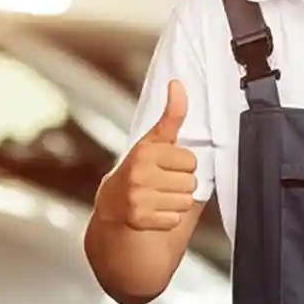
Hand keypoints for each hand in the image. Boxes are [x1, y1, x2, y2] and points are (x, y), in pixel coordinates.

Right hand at [96, 79, 197, 230]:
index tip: (166, 166)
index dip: (182, 164)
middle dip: (180, 184)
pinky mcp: (140, 219)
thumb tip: (178, 84)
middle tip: (162, 183)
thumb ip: (171, 114)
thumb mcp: (153, 141)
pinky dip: (168, 219)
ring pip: (185, 202)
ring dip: (176, 202)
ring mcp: (138, 197)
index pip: (191, 160)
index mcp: (145, 151)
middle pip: (191, 182)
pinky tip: (154, 211)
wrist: (112, 204)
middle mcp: (139, 173)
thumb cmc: (139, 168)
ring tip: (158, 196)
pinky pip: (175, 219)